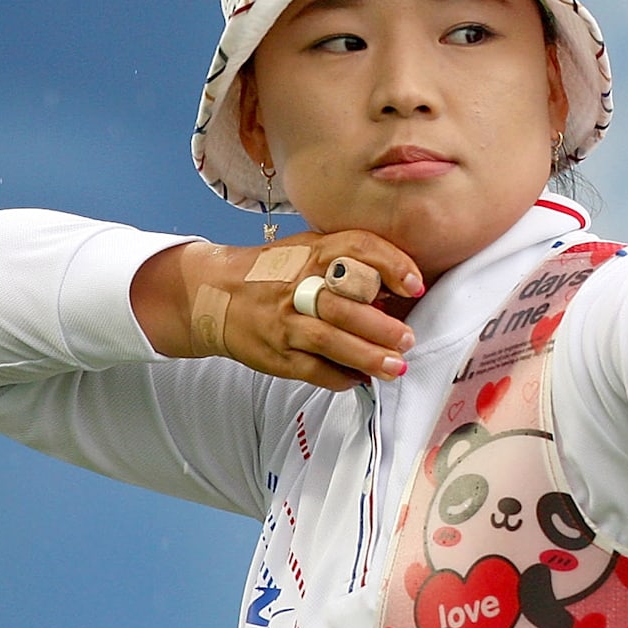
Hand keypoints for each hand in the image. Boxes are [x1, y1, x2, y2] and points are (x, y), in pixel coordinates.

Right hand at [133, 230, 424, 390]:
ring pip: (329, 340)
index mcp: (311, 252)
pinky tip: (360, 379)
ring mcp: (284, 322)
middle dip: (381, 325)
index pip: (356, 248)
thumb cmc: (274, 272)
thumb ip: (348, 262)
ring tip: (395, 366)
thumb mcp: (308, 251)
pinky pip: (312, 369)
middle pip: (343, 303)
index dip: (390, 264)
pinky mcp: (275, 353)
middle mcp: (297, 284)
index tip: (414, 285)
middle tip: (408, 338)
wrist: (212, 294)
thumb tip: (396, 289)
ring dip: (366, 356)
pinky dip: (339, 377)